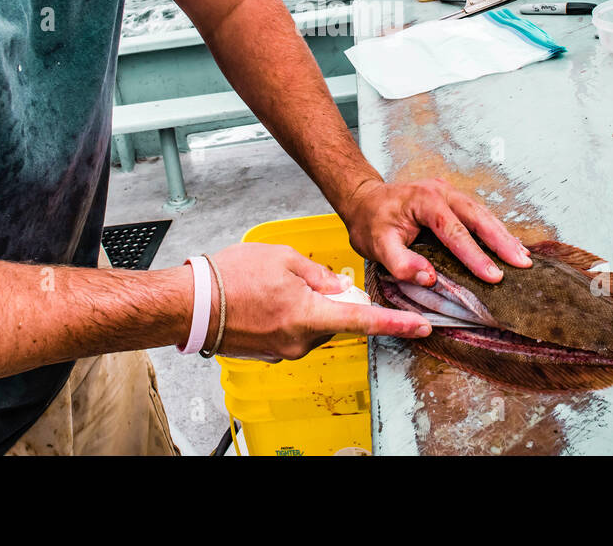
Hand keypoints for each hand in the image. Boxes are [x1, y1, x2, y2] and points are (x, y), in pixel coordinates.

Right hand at [203, 242, 431, 360]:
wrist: (191, 304)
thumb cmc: (231, 277)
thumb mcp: (283, 260)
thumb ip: (320, 275)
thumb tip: (340, 288)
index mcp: (309, 316)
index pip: (364, 322)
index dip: (396, 325)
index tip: (422, 328)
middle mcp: (301, 341)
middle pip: (337, 322)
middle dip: (336, 302)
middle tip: (316, 278)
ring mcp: (285, 351)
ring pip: (315, 326)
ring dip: (310, 306)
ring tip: (278, 286)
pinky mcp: (271, 353)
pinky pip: (294, 332)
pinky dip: (292, 315)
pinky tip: (270, 299)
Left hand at [341, 177, 532, 285]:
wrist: (365, 199)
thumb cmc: (370, 222)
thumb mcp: (376, 245)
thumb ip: (400, 262)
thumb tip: (429, 278)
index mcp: (423, 200)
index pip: (454, 230)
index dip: (475, 255)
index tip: (493, 276)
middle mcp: (441, 192)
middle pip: (478, 216)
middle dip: (501, 241)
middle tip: (522, 263)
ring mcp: (449, 193)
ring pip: (483, 214)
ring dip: (503, 236)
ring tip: (523, 257)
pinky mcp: (453, 201)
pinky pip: (478, 215)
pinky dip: (495, 231)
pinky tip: (508, 245)